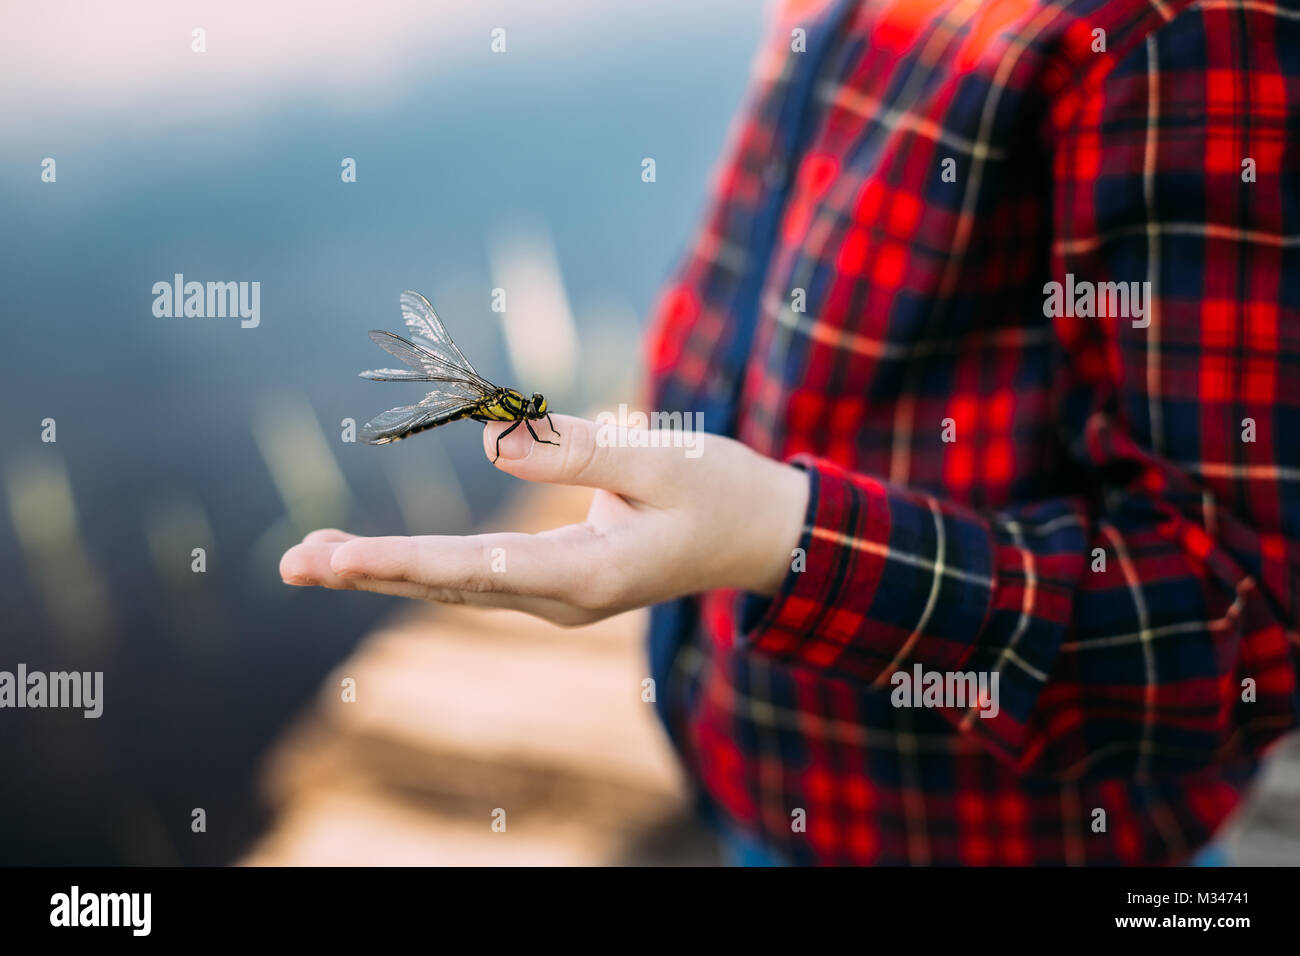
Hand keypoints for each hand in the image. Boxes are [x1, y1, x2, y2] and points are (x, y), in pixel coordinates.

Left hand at [279, 414, 808, 625]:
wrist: (762, 536)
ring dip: (385, 570)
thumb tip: (491, 446)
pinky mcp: (560, 582)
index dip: (396, 560)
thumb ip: (578, 448)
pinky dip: (423, 565)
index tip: (330, 560)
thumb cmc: (721, 490)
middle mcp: (562, 599)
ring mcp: (559, 598)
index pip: (471, 569)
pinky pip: (477, 577)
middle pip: (448, 586)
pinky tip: (378, 559)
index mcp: (586, 575)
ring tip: (311, 556)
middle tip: (290, 561)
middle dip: (368, 572)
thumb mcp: (662, 458)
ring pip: (457, 585)